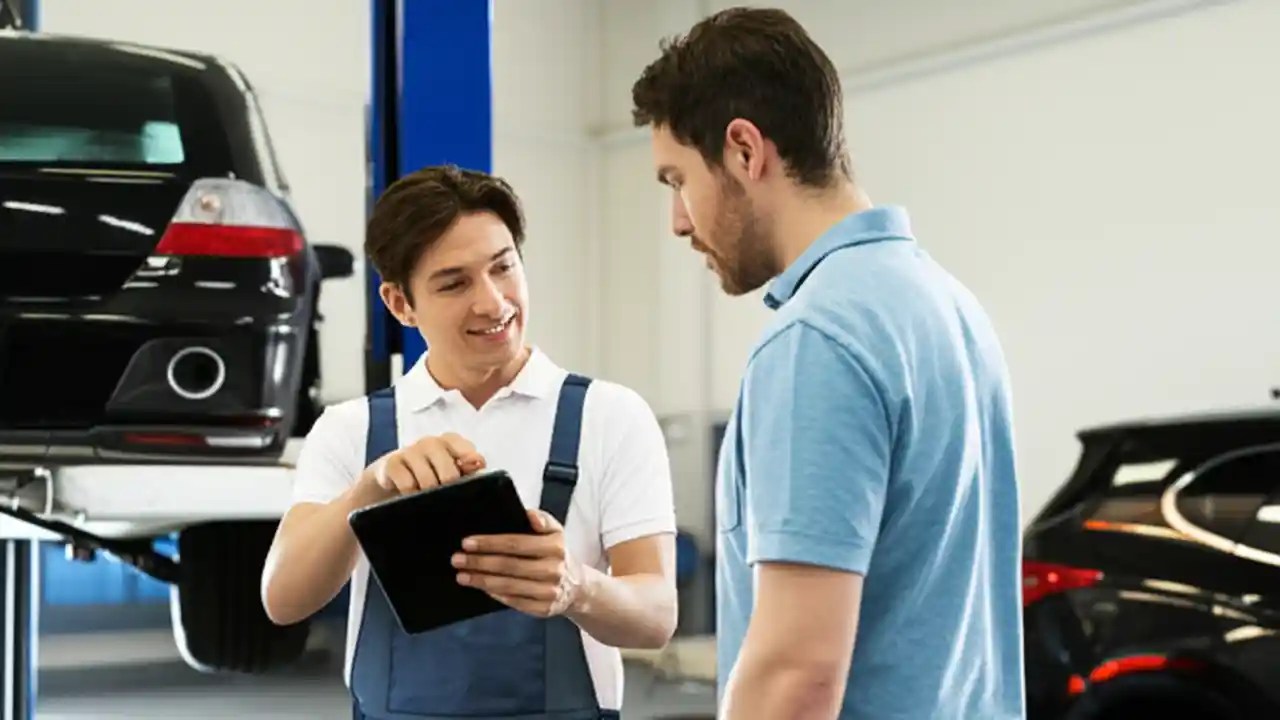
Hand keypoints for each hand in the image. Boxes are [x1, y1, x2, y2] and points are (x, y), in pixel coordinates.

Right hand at [366, 432, 484, 495]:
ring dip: (429, 495)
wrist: (393, 475)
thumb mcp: (451, 469)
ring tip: (428, 497)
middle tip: (447, 496)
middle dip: (449, 489)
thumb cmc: (431, 472)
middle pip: (449, 474)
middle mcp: (431, 442)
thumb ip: (468, 469)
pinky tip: (411, 495)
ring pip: (428, 481)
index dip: (471, 464)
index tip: (474, 473)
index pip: (466, 450)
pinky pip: (407, 484)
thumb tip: (479, 466)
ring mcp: (410, 451)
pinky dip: (411, 494)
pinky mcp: (392, 463)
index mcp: (450, 441)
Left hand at [453, 509, 584, 617]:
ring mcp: (548, 591)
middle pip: (508, 566)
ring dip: (481, 581)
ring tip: (462, 575)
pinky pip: (514, 601)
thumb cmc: (558, 554)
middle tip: (457, 559)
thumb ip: (542, 519)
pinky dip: (495, 594)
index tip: (467, 542)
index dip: (489, 543)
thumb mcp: (556, 531)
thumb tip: (529, 514)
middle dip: (479, 562)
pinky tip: (481, 588)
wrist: (578, 587)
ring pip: (508, 586)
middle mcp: (553, 570)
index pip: (516, 543)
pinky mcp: (543, 609)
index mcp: (555, 547)